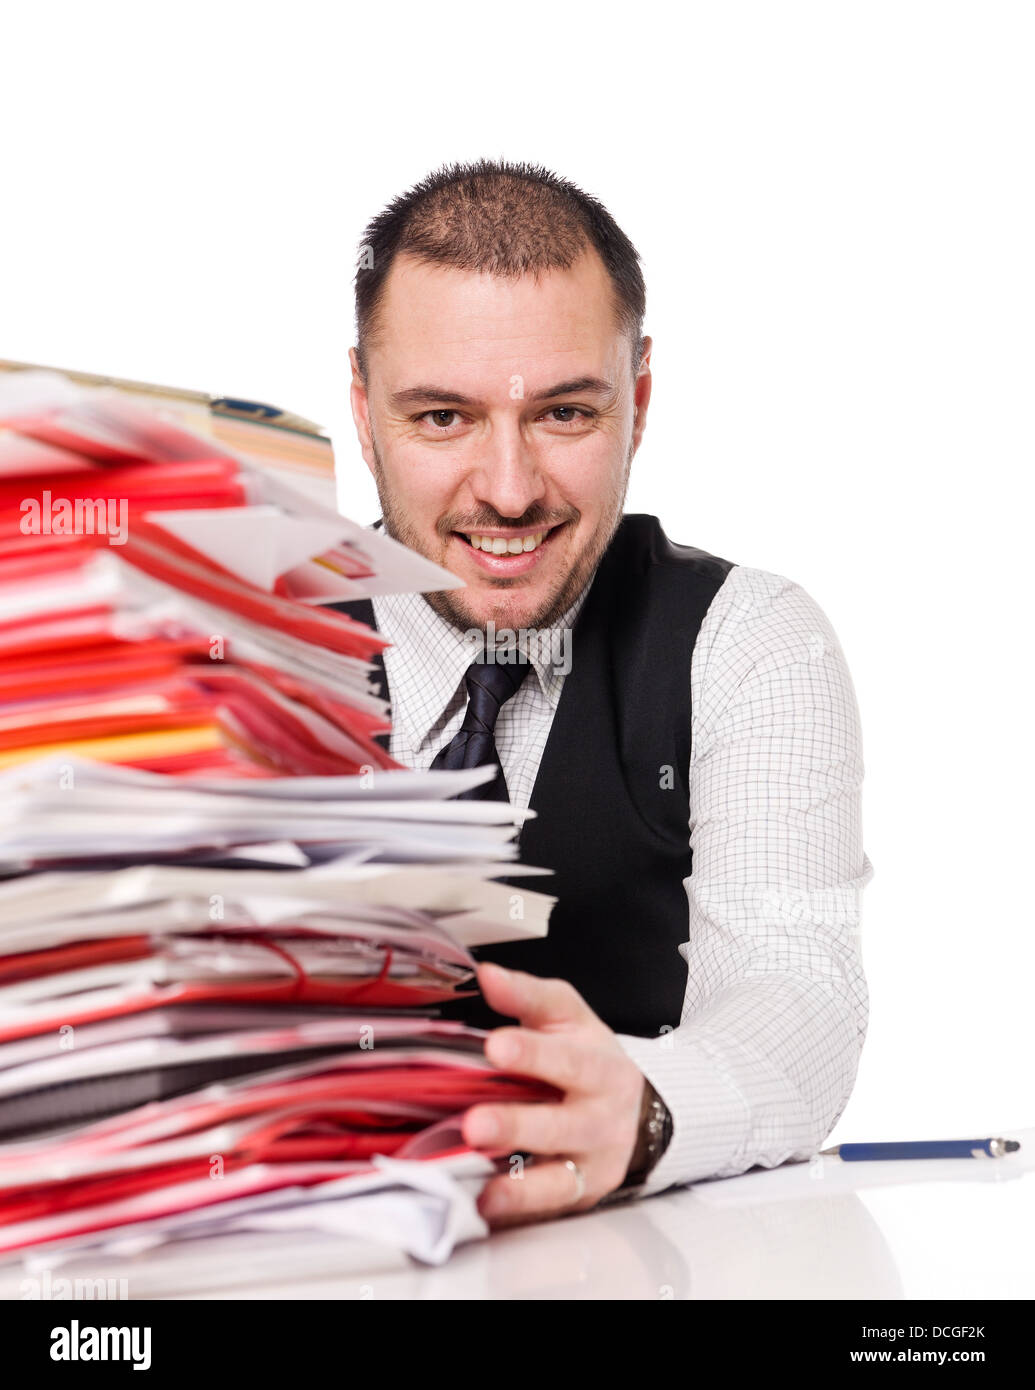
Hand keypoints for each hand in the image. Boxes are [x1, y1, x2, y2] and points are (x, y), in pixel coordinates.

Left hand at [461, 961, 646, 1227]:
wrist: (637, 1111)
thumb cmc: (589, 1058)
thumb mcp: (569, 1017)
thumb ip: (528, 996)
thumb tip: (487, 976)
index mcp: (600, 1067)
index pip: (567, 1057)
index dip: (532, 1052)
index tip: (495, 1045)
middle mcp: (601, 1120)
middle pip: (562, 1125)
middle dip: (518, 1125)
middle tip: (476, 1123)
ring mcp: (592, 1165)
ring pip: (559, 1179)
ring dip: (519, 1185)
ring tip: (482, 1187)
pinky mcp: (579, 1198)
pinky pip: (547, 1211)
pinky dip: (518, 1212)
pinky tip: (486, 1207)